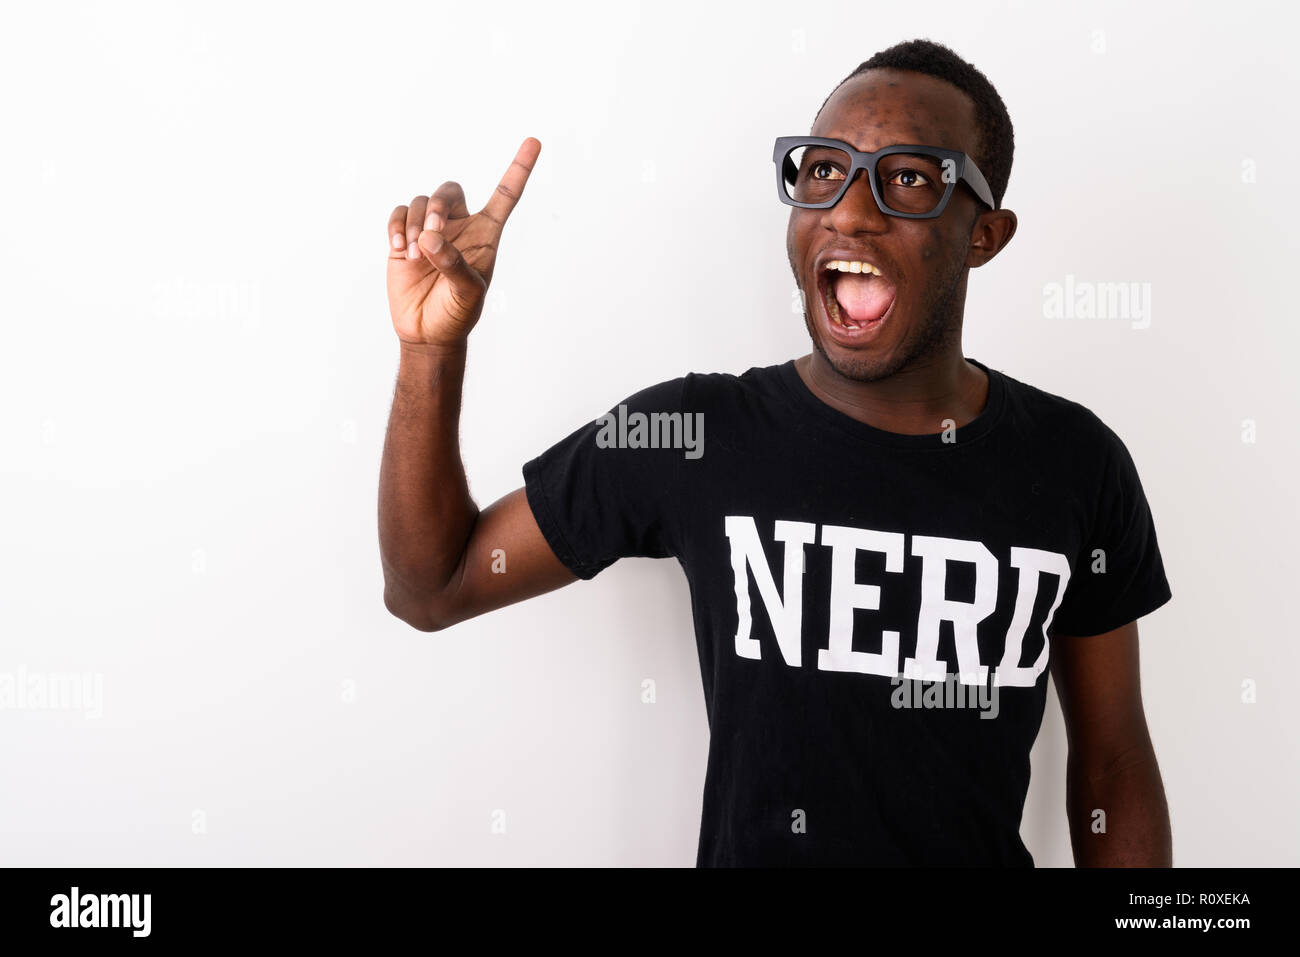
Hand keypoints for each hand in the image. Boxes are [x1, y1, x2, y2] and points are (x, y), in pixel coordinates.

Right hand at [386, 137, 540, 348]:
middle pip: (449, 191)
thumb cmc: (457, 313)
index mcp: (486, 235)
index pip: (506, 195)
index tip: (534, 141)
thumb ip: (454, 265)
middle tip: (432, 235)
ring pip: (421, 202)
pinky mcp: (404, 239)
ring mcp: (430, 231)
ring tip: (415, 255)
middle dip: (438, 207)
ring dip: (416, 223)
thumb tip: (430, 238)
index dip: (519, 169)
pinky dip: (397, 226)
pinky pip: (399, 214)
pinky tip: (400, 249)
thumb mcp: (468, 293)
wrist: (427, 331)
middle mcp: (459, 227)